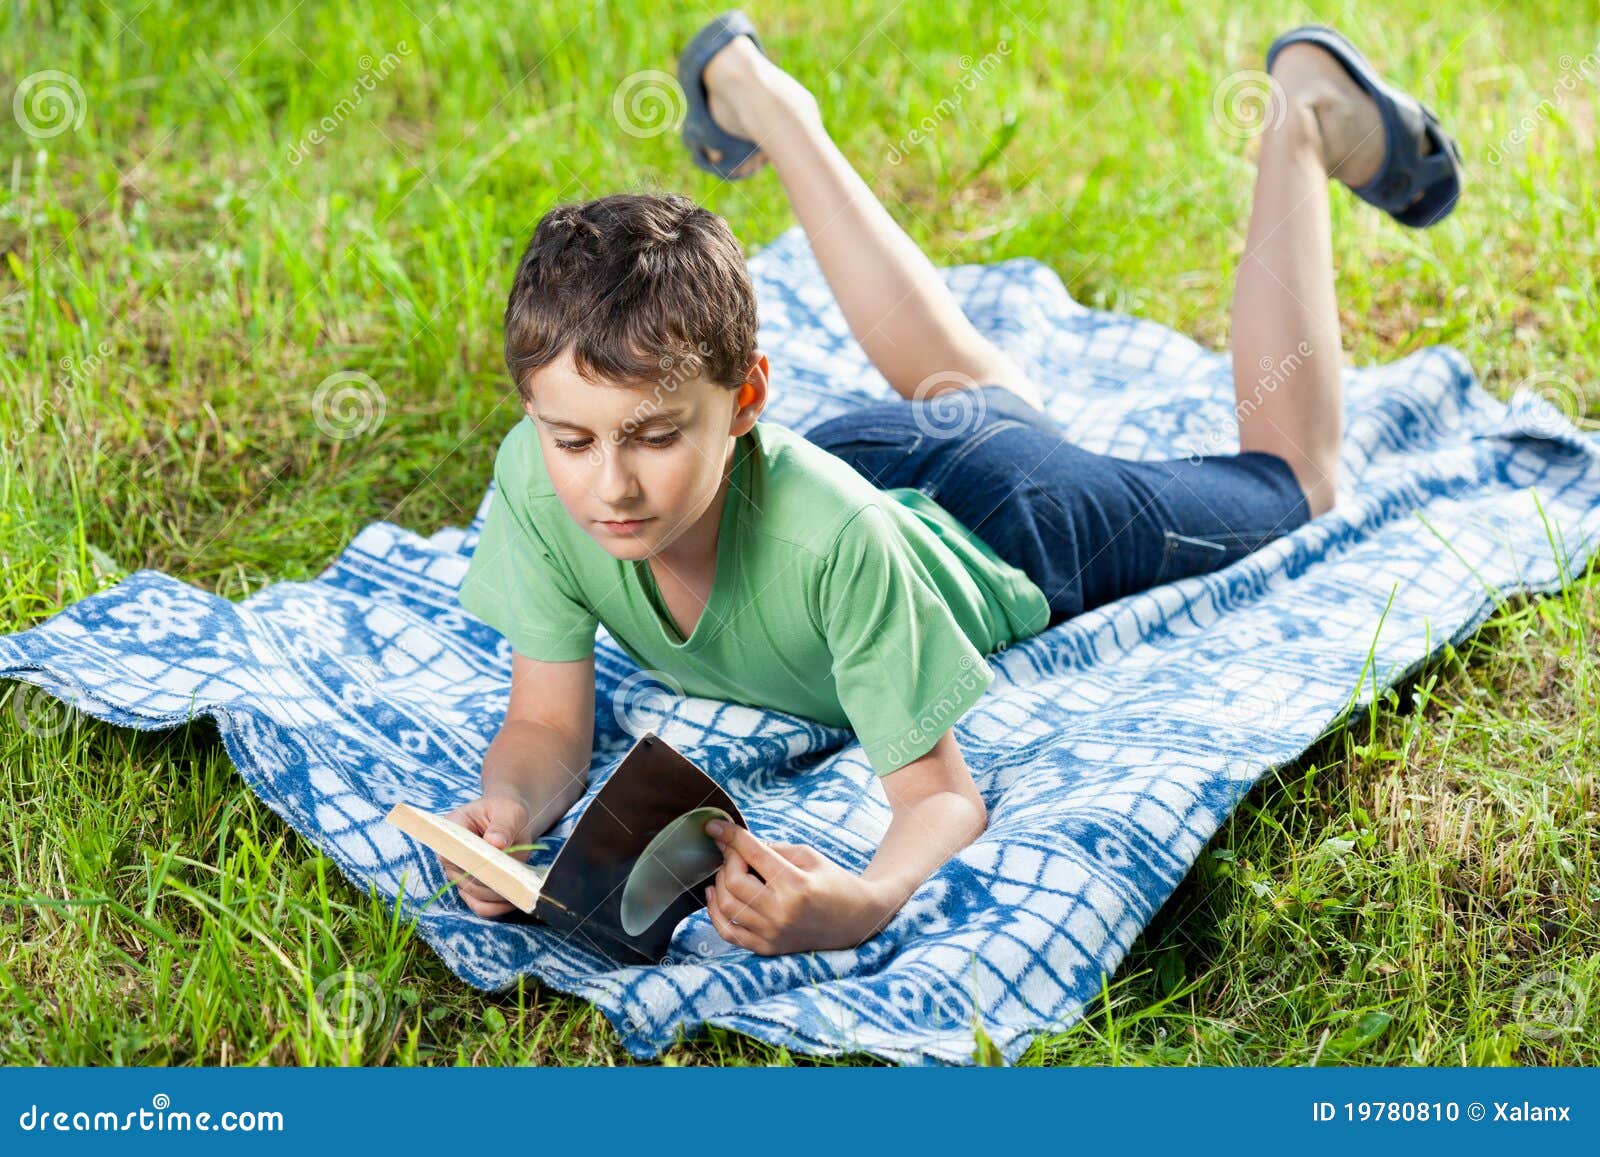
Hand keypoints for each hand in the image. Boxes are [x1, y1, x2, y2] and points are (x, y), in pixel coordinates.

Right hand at [436, 790, 536, 918]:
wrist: (509, 819)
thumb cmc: (506, 810)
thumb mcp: (509, 810)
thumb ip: (503, 825)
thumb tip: (496, 843)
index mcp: (451, 831)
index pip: (454, 852)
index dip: (475, 861)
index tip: (499, 862)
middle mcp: (450, 856)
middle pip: (467, 879)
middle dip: (494, 880)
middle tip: (518, 876)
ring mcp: (460, 875)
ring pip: (476, 896)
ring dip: (500, 895)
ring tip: (522, 885)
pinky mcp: (472, 889)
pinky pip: (481, 907)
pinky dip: (499, 907)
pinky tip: (516, 898)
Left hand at [701, 821, 891, 954]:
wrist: (855, 921)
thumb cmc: (833, 882)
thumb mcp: (809, 855)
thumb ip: (773, 848)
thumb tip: (738, 843)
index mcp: (796, 884)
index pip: (752, 853)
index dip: (730, 836)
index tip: (714, 825)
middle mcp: (782, 912)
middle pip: (734, 881)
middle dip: (727, 859)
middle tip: (733, 851)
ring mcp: (773, 934)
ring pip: (726, 906)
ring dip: (720, 883)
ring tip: (727, 870)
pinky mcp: (767, 948)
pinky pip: (729, 933)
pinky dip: (715, 913)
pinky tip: (716, 894)